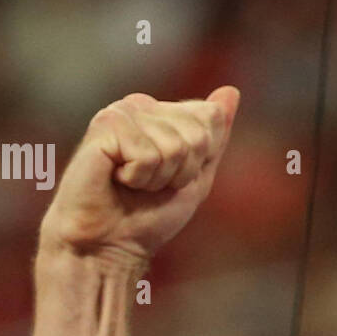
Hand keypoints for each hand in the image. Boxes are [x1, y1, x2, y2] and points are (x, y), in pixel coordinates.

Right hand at [40, 87, 239, 262]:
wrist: (109, 244)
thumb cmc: (148, 216)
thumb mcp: (196, 177)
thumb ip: (214, 137)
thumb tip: (231, 91)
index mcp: (162, 112)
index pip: (210, 119)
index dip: (199, 160)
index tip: (171, 178)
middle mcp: (141, 105)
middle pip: (197, 133)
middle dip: (181, 171)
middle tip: (149, 185)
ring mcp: (121, 112)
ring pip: (175, 145)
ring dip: (158, 178)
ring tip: (132, 184)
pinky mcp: (105, 125)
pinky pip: (149, 155)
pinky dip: (139, 178)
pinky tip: (117, 179)